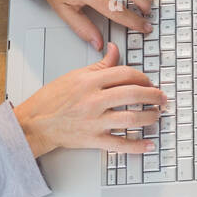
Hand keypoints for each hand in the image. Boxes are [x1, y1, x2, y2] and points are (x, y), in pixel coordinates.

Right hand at [13, 42, 166, 157]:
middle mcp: (94, 100)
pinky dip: (136, 145)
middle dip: (153, 95)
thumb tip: (114, 50)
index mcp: (90, 82)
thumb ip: (99, 65)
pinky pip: (119, 144)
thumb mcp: (75, 75)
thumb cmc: (51, 100)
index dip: (142, 77)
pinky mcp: (93, 139)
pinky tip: (148, 144)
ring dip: (149, 116)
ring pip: (131, 118)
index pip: (125, 74)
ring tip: (157, 115)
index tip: (149, 82)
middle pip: (133, 94)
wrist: (34, 123)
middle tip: (162, 97)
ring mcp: (95, 121)